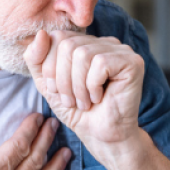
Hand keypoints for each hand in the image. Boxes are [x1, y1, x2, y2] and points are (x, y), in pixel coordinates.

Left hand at [23, 30, 144, 158]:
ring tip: (84, 102)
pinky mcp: (133, 62)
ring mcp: (120, 50)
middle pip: (68, 45)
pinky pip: (100, 63)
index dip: (50, 66)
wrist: (101, 136)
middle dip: (62, 79)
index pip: (57, 36)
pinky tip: (100, 98)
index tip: (57, 91)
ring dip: (78, 86)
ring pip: (83, 54)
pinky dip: (93, 86)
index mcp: (85, 43)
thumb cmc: (77, 111)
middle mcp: (104, 41)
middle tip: (71, 100)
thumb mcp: (47, 84)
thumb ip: (36, 59)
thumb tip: (41, 33)